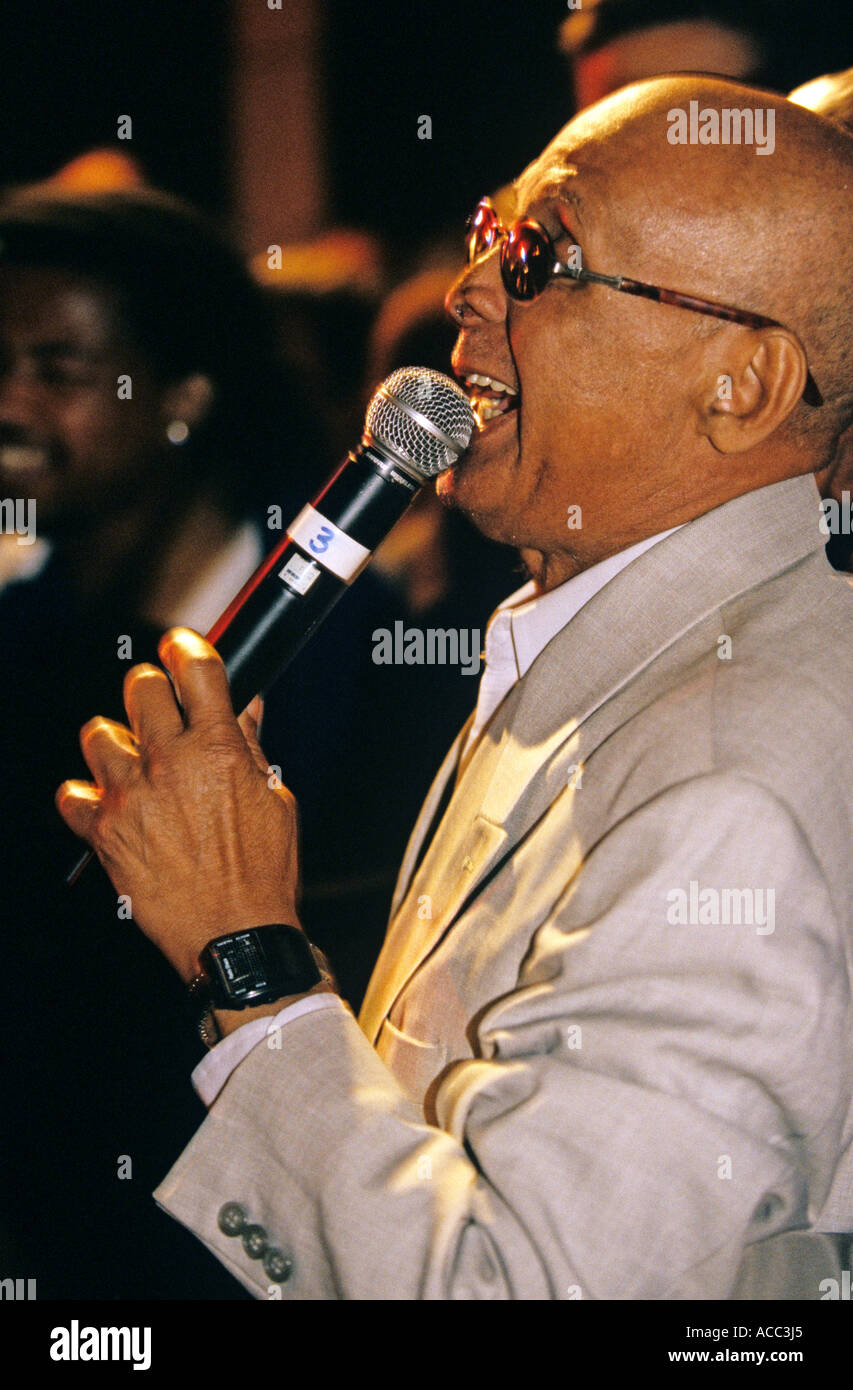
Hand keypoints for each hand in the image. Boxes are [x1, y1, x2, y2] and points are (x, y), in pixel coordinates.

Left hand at [56, 628, 302, 982]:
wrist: (233, 934)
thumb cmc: (262, 874)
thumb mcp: (274, 799)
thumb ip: (249, 747)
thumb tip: (244, 707)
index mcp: (218, 749)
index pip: (195, 668)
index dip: (186, 646)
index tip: (180, 646)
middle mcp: (169, 764)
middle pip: (140, 686)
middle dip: (151, 689)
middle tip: (160, 707)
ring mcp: (131, 797)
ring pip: (98, 733)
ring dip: (116, 740)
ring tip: (132, 759)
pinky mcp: (104, 832)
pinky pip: (72, 794)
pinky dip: (86, 796)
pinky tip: (109, 804)